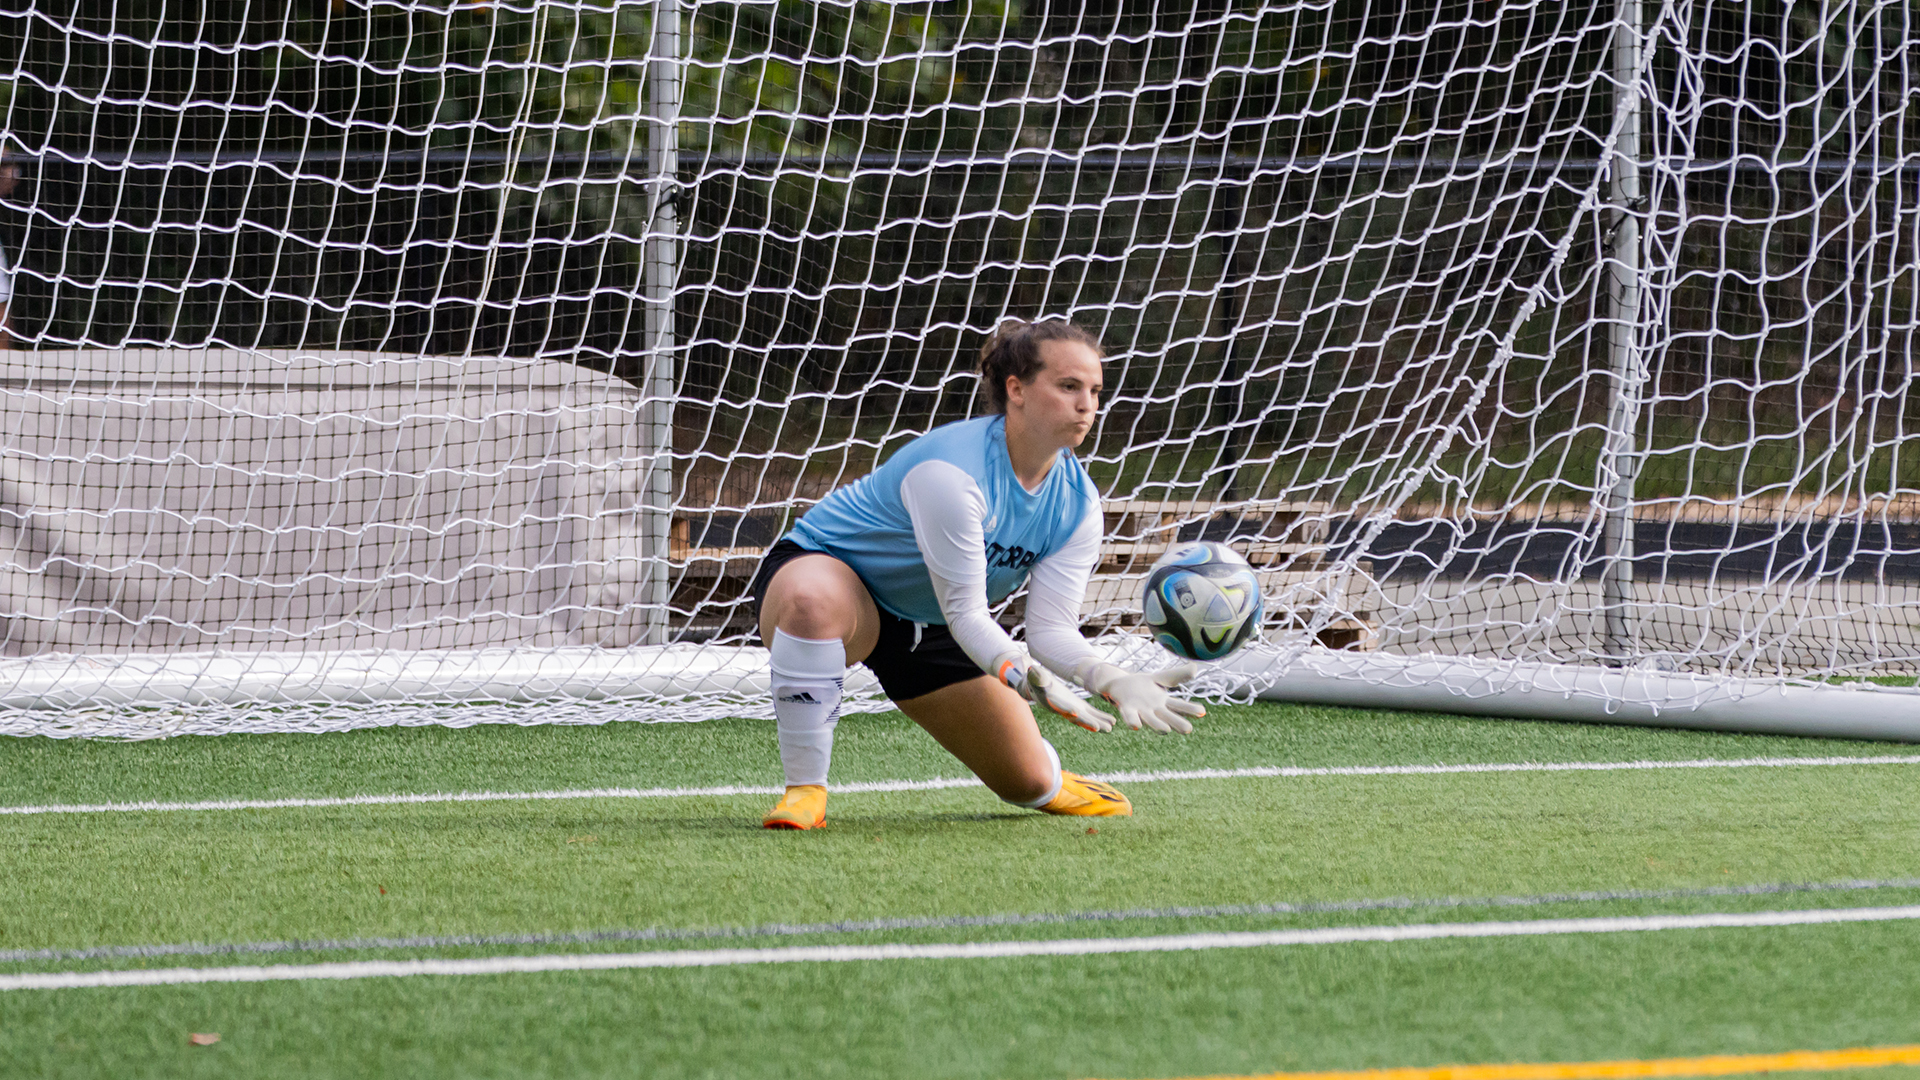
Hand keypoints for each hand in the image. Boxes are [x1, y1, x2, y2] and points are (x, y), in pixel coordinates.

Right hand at [993, 652, 1111, 732]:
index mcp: (1052, 702)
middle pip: (1075, 717)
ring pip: (1086, 718)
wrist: (1038, 688)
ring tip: (1110, 728)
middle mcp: (1063, 709)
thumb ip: (1035, 676)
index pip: (1059, 706)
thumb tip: (1031, 670)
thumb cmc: (1035, 680)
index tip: (1075, 713)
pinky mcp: (1079, 706)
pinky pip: (1091, 713)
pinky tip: (1112, 721)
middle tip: (1099, 728)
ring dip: (1098, 722)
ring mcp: (1072, 709)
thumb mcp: (1035, 677)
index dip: (1066, 709)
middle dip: (1087, 722)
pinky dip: (1100, 717)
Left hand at [1082, 661, 1204, 732]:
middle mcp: (1154, 710)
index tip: (1202, 712)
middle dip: (1177, 723)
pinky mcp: (1126, 708)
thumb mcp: (1161, 678)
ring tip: (1165, 730)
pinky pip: (1130, 716)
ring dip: (1157, 726)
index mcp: (1164, 703)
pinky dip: (1133, 721)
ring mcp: (1140, 711)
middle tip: (1188, 730)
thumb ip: (1177, 675)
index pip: (1180, 706)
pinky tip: (1136, 726)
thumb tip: (1196, 667)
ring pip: (1151, 720)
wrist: (1118, 685)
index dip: (1190, 710)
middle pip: (1168, 717)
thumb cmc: (1142, 685)